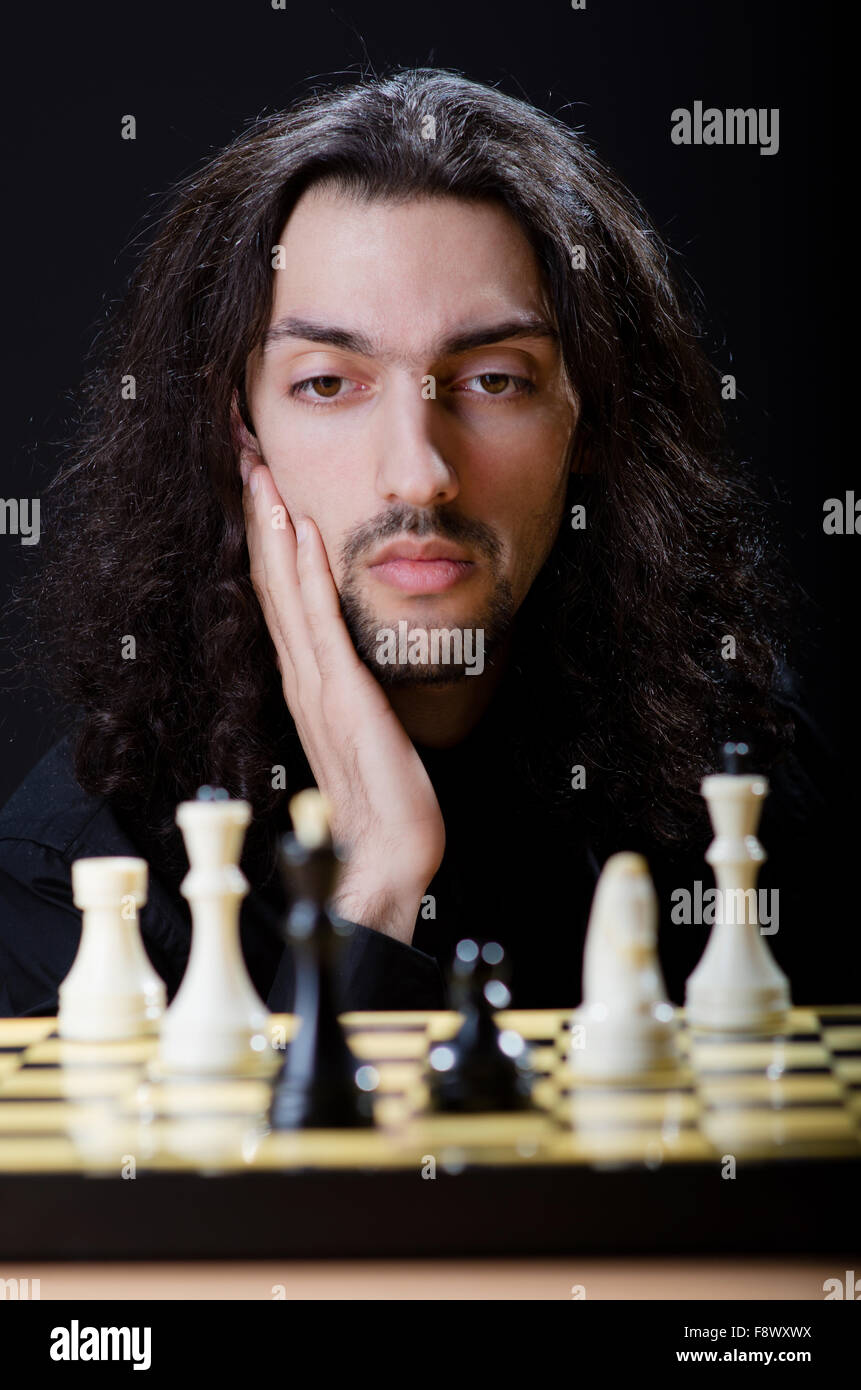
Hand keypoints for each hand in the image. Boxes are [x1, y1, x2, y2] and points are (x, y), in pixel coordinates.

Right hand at [242, 464, 444, 942]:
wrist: (390, 854)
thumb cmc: (386, 799)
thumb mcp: (369, 729)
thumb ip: (355, 692)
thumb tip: (357, 663)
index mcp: (309, 681)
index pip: (279, 594)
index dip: (266, 536)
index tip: (260, 484)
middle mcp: (304, 676)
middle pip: (270, 580)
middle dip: (258, 515)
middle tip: (243, 455)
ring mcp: (318, 685)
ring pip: (285, 591)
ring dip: (273, 527)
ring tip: (260, 472)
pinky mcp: (341, 696)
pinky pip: (320, 624)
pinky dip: (307, 575)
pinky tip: (300, 532)